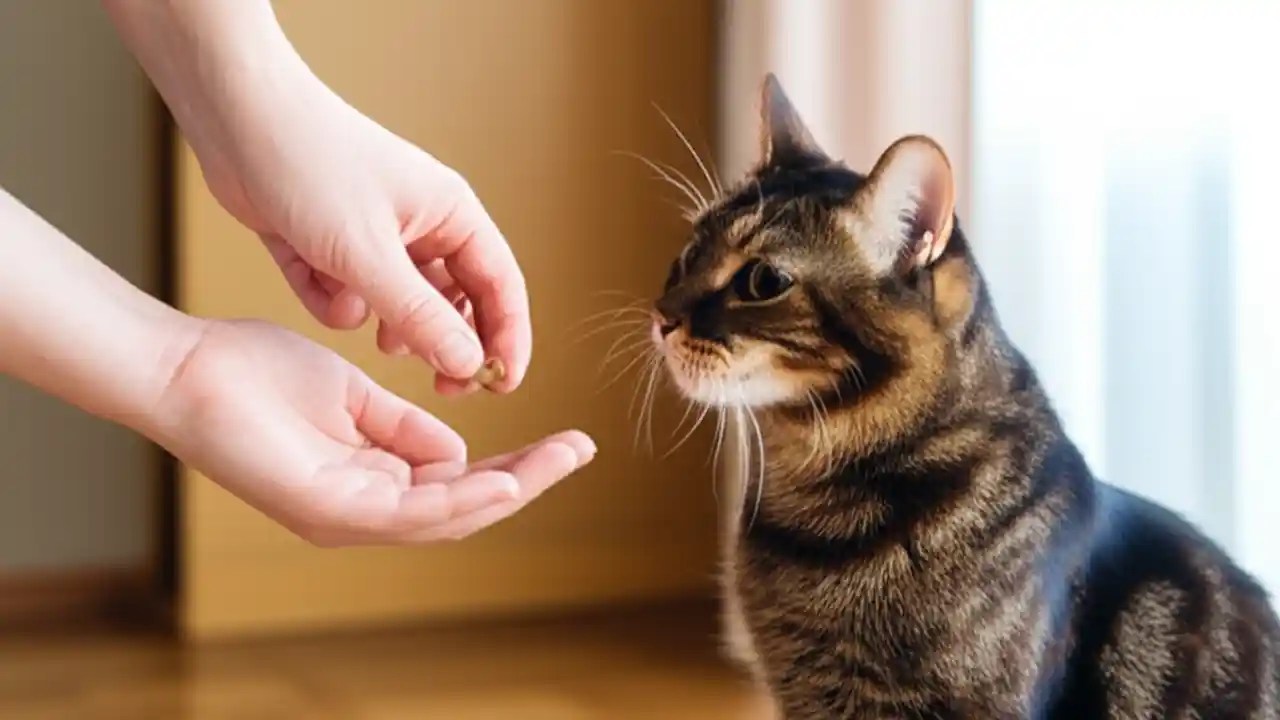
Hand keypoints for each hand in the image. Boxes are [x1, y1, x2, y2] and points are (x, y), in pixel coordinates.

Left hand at [101, 0, 528, 391]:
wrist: (232, 115)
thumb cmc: (309, 166)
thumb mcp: (368, 255)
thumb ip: (421, 317)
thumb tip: (469, 366)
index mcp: (451, 213)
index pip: (501, 286)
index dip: (509, 338)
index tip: (501, 387)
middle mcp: (422, 225)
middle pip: (456, 303)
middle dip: (444, 343)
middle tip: (439, 387)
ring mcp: (376, 236)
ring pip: (399, 305)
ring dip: (384, 323)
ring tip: (375, 337)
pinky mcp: (330, 245)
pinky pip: (346, 294)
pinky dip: (328, 295)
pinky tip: (304, 270)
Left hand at [152, 319, 593, 545]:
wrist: (189, 368)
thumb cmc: (258, 375)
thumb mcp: (353, 396)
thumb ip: (402, 426)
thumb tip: (457, 449)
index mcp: (370, 478)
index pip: (457, 482)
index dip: (512, 465)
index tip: (558, 438)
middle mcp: (363, 506)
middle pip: (462, 506)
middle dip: (527, 479)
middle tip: (579, 451)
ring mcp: (344, 514)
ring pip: (445, 518)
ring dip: (508, 491)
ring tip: (557, 463)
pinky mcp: (326, 509)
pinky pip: (408, 512)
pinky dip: (460, 500)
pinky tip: (502, 482)